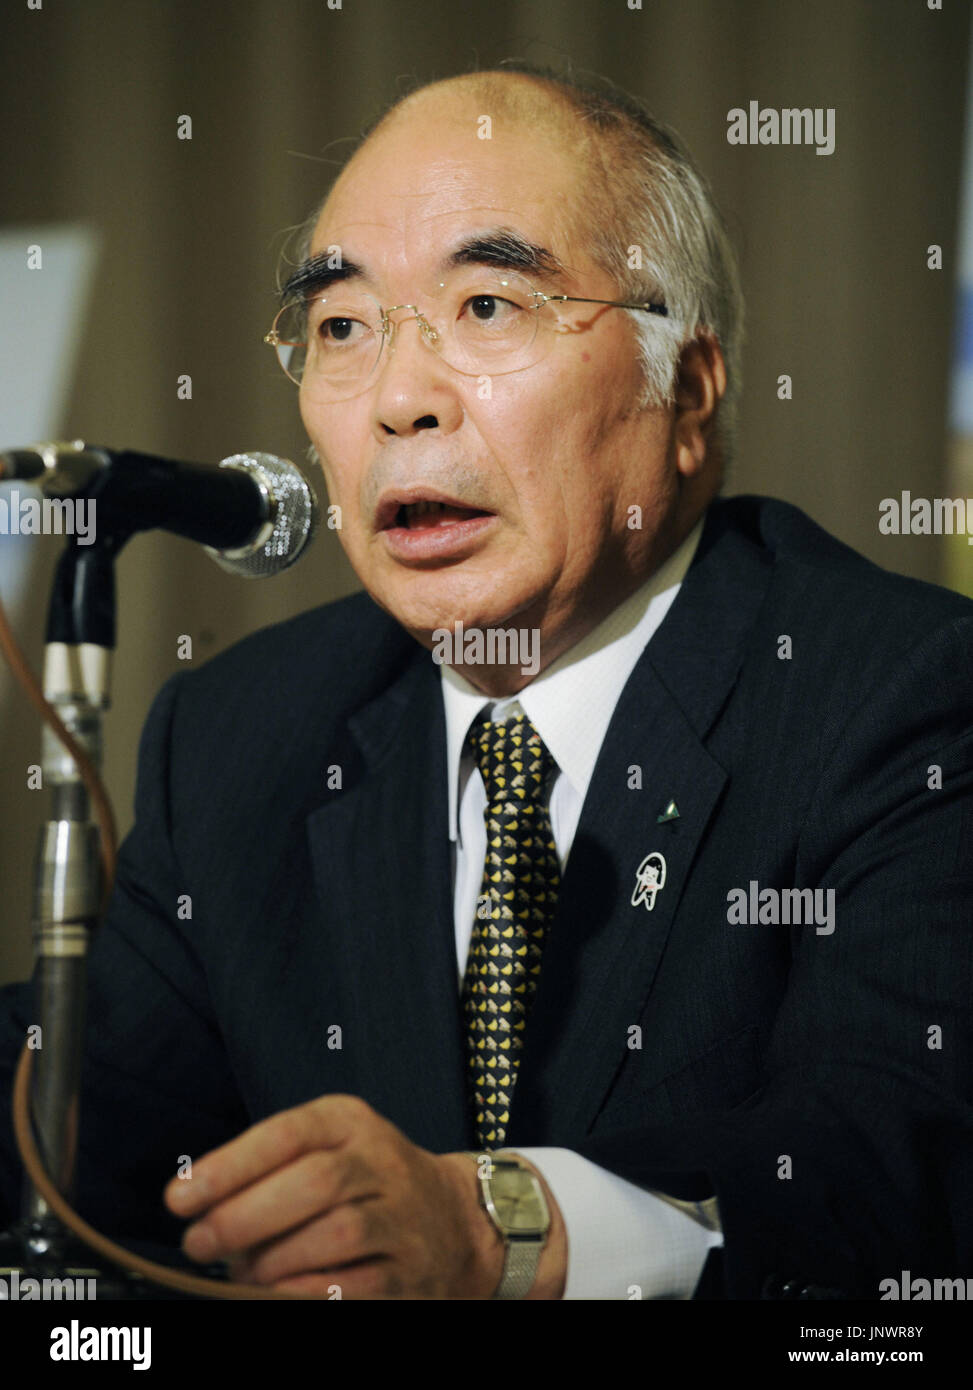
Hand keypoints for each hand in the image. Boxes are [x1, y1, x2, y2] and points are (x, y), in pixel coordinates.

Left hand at [162, 1094, 565, 1298]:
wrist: (454, 1220)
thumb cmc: (366, 1181)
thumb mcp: (326, 1147)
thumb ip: (268, 1166)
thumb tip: (196, 1206)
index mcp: (350, 1121)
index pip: (287, 1134)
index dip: (229, 1166)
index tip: (178, 1198)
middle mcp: (382, 1160)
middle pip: (315, 1183)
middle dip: (245, 1217)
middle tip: (199, 1243)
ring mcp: (402, 1216)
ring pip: (338, 1233)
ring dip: (275, 1261)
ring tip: (239, 1275)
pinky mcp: (410, 1270)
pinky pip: (356, 1285)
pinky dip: (308, 1292)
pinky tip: (276, 1295)